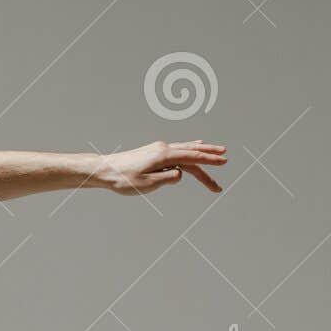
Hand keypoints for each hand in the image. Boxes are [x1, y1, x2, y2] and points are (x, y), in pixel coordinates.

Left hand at [99, 140, 226, 194]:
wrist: (104, 170)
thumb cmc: (122, 179)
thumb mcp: (146, 184)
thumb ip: (166, 179)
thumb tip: (181, 174)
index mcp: (163, 156)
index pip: (192, 158)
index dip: (209, 160)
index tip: (224, 162)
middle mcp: (163, 149)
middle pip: (191, 152)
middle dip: (209, 156)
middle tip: (226, 158)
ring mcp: (158, 149)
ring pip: (185, 149)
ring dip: (201, 151)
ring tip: (216, 151)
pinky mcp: (154, 153)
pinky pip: (177, 150)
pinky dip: (189, 149)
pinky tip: (194, 146)